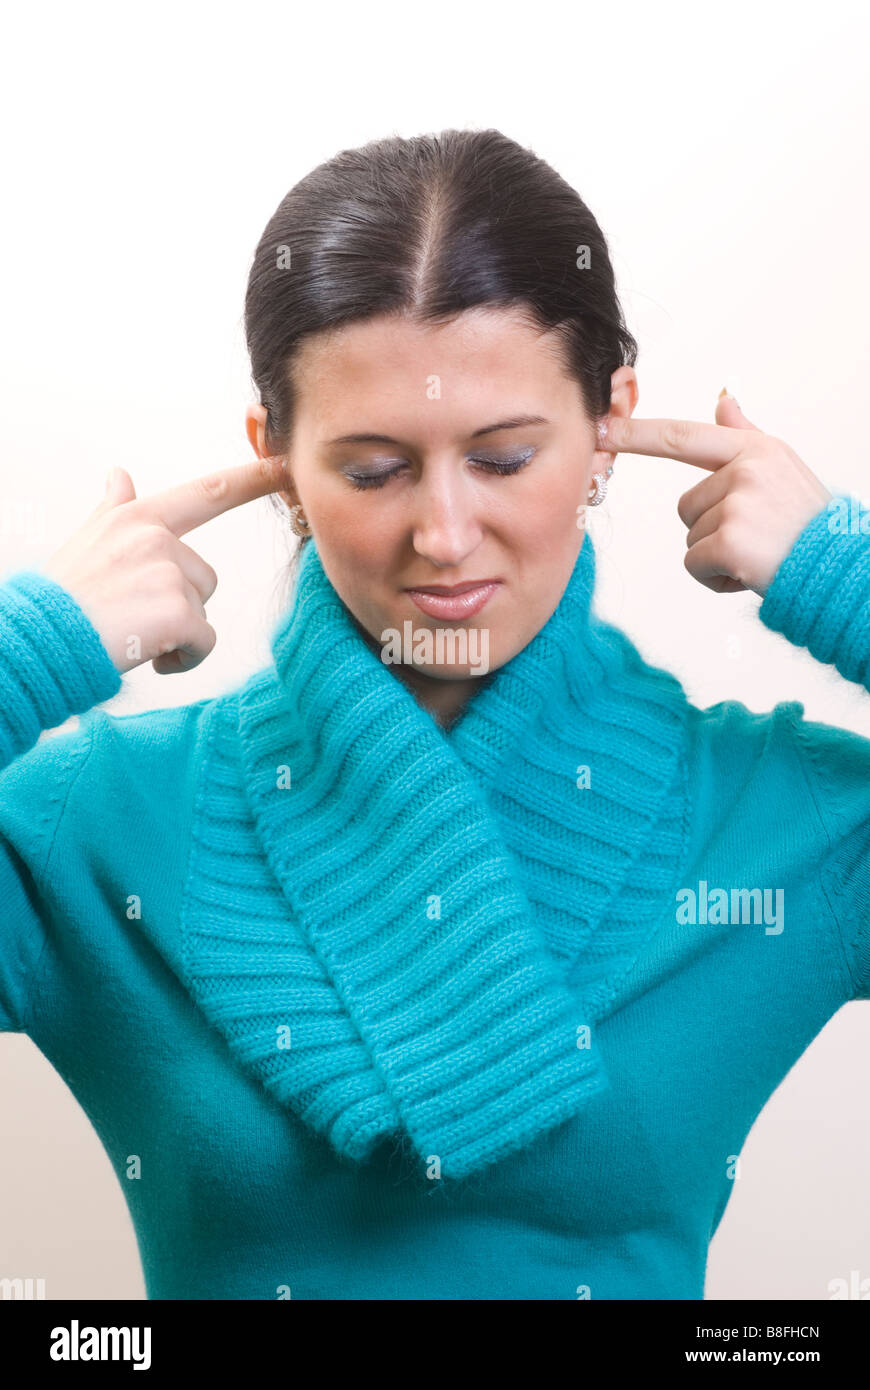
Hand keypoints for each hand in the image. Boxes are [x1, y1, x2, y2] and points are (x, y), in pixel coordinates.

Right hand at [42, 456, 287, 673]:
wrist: (38, 641)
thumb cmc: (63, 599)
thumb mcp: (86, 542)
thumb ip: (113, 510)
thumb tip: (118, 474)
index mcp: (136, 519)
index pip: (205, 493)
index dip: (251, 479)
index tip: (286, 463)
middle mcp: (155, 537)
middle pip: (203, 577)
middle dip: (178, 604)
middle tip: (131, 615)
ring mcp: (167, 571)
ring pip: (203, 611)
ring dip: (178, 632)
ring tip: (132, 632)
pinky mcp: (178, 611)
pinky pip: (204, 641)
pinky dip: (183, 657)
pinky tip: (147, 654)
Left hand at [600, 395, 831, 595]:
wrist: (836, 569)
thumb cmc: (808, 524)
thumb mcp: (781, 469)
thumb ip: (745, 436)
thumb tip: (723, 399)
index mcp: (755, 449)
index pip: (683, 436)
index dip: (636, 434)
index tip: (600, 428)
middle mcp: (746, 469)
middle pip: (687, 505)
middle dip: (711, 528)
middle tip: (756, 536)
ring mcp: (738, 502)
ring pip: (691, 536)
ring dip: (717, 555)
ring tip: (757, 553)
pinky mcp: (729, 539)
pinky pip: (693, 563)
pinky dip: (716, 578)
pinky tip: (749, 572)